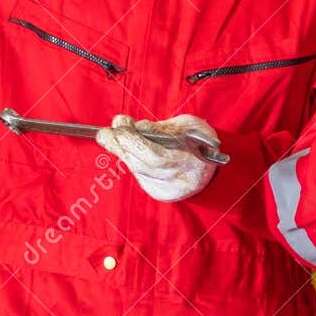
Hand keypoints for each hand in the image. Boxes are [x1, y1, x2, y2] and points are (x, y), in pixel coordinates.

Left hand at [96, 113, 220, 202]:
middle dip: (120, 145)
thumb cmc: (200, 141)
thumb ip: (164, 128)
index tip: (120, 123)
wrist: (210, 168)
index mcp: (191, 162)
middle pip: (142, 165)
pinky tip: (126, 148)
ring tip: (110, 136)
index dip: (134, 140)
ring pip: (137, 170)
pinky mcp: (158, 193)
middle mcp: (178, 181)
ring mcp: (167, 190)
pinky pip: (139, 175)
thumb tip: (135, 126)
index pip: (155, 156)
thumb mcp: (190, 126)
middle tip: (105, 131)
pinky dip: (130, 160)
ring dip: (121, 151)